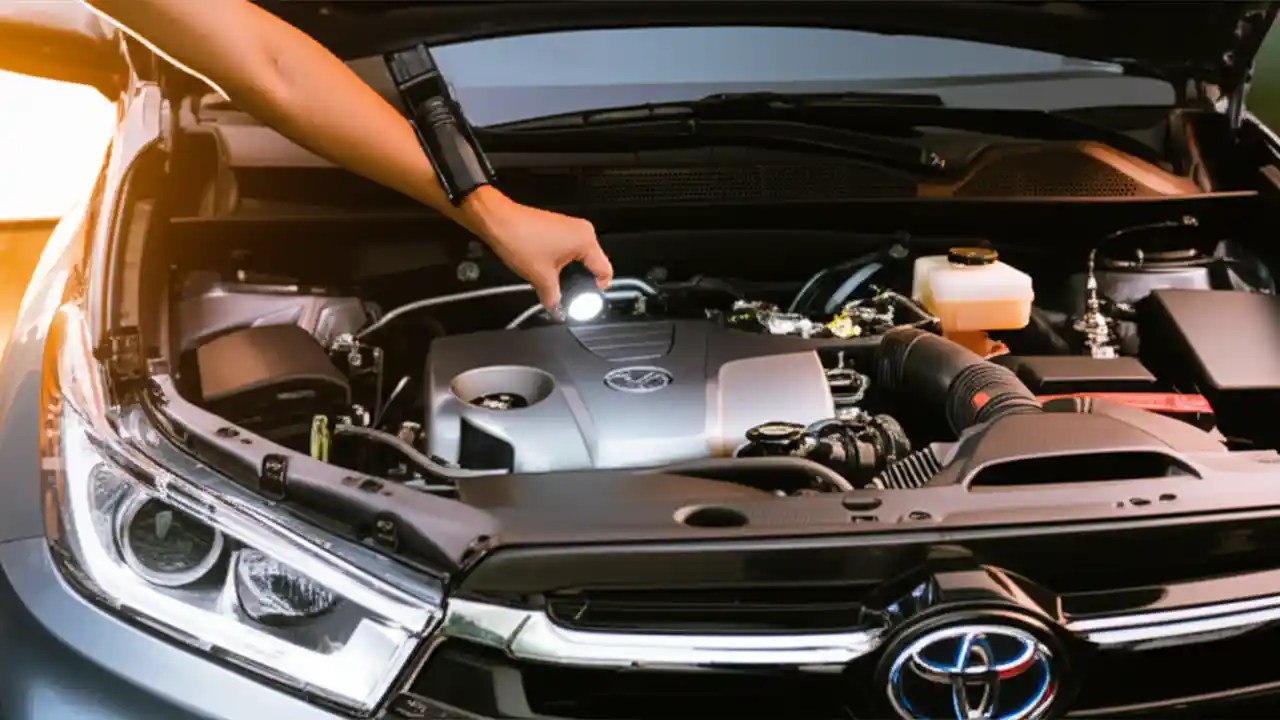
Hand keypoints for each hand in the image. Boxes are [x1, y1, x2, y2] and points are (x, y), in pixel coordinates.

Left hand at [462, 187, 612, 309]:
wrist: (497, 221)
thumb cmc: (519, 238)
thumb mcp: (540, 277)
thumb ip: (553, 297)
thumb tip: (556, 308)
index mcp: (585, 241)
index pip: (605, 271)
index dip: (597, 290)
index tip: (586, 300)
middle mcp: (582, 231)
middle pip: (593, 265)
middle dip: (580, 282)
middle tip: (567, 296)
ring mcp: (570, 227)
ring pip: (579, 258)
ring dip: (568, 272)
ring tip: (552, 281)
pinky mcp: (558, 228)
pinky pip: (568, 249)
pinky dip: (560, 262)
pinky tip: (546, 269)